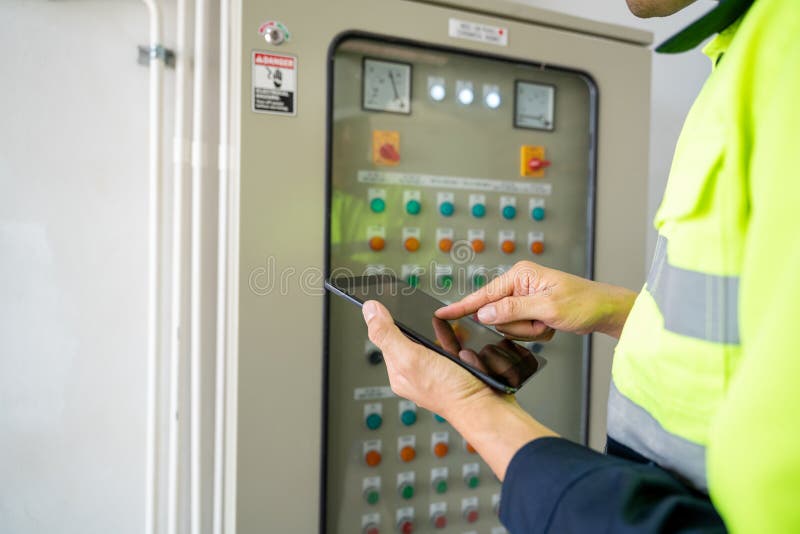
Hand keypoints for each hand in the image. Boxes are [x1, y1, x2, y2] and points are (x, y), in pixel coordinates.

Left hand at [362, 298, 557, 481]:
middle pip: (409, 339)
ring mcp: (437, 372)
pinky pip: (451, 346)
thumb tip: (369, 310)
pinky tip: (457, 331)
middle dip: (413, 323)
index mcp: (399, 373)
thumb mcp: (411, 358)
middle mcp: (416, 374)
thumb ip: (388, 334)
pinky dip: (453, 336)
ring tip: (436, 316)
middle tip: (413, 307)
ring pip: (431, 341)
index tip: (389, 301)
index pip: (386, 339)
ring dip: (435, 328)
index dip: (387, 320)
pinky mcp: (457, 369)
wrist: (486, 408)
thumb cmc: (450, 392)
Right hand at [436, 261, 636, 339]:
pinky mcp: (530, 310)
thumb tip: (484, 313)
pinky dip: (537, 332)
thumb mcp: (547, 308)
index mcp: (519, 275)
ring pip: (509, 325)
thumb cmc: (583, 303)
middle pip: (497, 315)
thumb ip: (512, 310)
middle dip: (519, 325)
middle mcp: (519, 284)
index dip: (462, 306)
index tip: (441, 313)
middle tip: (542, 322)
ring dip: (530, 330)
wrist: (606, 311)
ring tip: (550, 323)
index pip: (484, 295)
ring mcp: (524, 298)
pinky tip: (552, 326)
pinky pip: (521, 330)